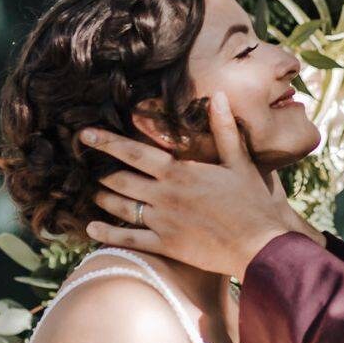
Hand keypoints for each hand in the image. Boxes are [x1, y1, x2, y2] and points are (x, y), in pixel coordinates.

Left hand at [82, 97, 318, 277]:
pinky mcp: (166, 246)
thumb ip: (224, 130)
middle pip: (120, 179)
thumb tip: (218, 96)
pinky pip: (129, 239)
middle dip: (99, 171)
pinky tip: (92, 230)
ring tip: (91, 193)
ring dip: (103, 199)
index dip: (107, 142)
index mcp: (180, 172)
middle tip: (82, 165)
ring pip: (121, 208)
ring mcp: (163, 222)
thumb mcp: (240, 162)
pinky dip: (107, 234)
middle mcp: (165, 195)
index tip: (85, 134)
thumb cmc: (253, 202)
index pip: (134, 152)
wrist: (260, 245)